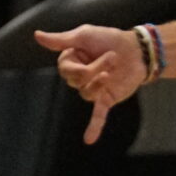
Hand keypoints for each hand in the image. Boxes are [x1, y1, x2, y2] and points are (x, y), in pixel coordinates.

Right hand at [34, 21, 145, 144]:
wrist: (138, 49)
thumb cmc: (110, 38)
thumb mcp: (84, 35)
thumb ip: (60, 40)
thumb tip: (36, 35)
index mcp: (72, 61)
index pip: (64, 70)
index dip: (77, 65)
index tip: (90, 51)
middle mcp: (80, 77)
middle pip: (76, 81)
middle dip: (93, 69)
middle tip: (112, 57)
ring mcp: (94, 89)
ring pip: (85, 94)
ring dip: (99, 82)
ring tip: (113, 69)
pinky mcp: (106, 99)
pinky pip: (97, 116)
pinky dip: (93, 128)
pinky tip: (88, 140)